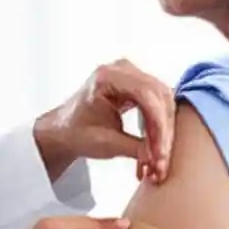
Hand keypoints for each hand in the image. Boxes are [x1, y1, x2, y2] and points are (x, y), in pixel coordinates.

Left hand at [34, 59, 175, 182]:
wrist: (64, 130)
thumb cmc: (76, 132)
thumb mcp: (105, 143)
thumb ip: (135, 149)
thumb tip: (159, 157)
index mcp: (107, 77)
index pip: (146, 95)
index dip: (158, 125)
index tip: (160, 150)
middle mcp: (121, 70)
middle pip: (159, 97)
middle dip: (163, 130)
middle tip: (162, 158)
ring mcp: (130, 75)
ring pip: (163, 101)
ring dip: (164, 130)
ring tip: (159, 156)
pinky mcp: (137, 85)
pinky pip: (158, 103)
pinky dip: (159, 125)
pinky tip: (156, 145)